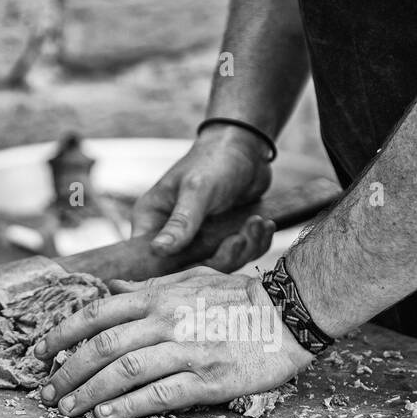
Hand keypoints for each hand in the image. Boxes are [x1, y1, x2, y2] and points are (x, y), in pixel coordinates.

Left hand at [35, 267, 312, 417]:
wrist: (290, 312)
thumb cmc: (240, 297)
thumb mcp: (192, 280)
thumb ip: (150, 288)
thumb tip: (113, 290)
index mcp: (159, 297)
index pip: (97, 314)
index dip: (62, 333)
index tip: (38, 351)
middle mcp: (166, 321)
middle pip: (102, 347)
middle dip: (67, 371)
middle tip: (46, 391)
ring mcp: (187, 350)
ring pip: (124, 373)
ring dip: (89, 393)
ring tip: (68, 408)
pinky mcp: (208, 379)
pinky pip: (159, 395)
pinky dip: (128, 406)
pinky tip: (106, 415)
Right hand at [133, 124, 275, 271]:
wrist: (245, 147)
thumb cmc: (214, 160)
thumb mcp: (197, 189)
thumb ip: (181, 222)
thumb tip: (158, 251)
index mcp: (151, 222)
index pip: (152, 261)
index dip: (176, 271)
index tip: (206, 262)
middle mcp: (171, 236)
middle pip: (191, 268)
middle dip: (222, 257)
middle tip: (240, 238)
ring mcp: (198, 239)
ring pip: (219, 264)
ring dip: (243, 248)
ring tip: (257, 223)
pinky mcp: (222, 239)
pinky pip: (238, 255)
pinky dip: (254, 243)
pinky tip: (264, 224)